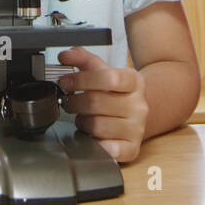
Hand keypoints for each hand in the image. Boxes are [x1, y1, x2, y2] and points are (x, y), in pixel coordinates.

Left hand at [56, 47, 148, 162]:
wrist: (135, 114)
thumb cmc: (114, 93)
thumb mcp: (102, 71)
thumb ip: (83, 59)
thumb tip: (65, 55)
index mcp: (134, 81)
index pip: (109, 77)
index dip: (81, 79)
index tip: (65, 82)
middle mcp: (139, 105)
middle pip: (97, 102)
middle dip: (74, 102)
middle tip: (68, 102)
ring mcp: (137, 128)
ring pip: (97, 126)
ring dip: (82, 122)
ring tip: (83, 118)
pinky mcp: (132, 149)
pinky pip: (107, 149)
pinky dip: (94, 143)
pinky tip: (92, 136)